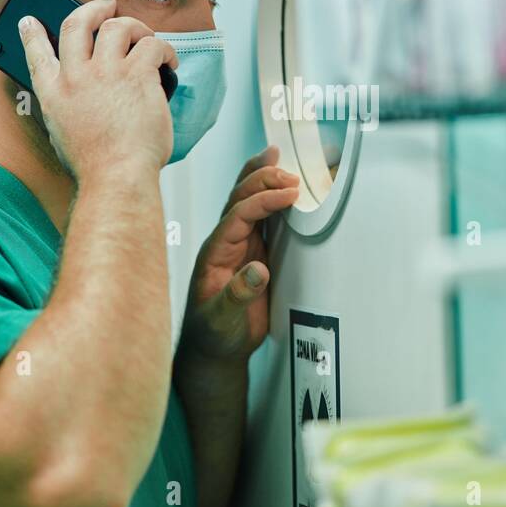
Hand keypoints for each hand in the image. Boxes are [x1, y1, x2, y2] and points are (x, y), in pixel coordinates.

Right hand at [17, 0, 178, 176]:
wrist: (115, 176)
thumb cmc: (95, 165)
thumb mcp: (63, 133)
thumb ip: (67, 108)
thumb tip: (82, 98)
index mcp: (53, 93)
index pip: (36, 53)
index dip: (31, 33)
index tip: (29, 21)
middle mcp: (76, 76)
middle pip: (78, 24)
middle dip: (94, 8)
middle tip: (107, 6)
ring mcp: (106, 73)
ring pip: (118, 26)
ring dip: (134, 26)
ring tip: (145, 37)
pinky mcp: (137, 75)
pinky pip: (152, 45)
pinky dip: (163, 49)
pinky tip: (168, 61)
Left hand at [179, 147, 299, 362]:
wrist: (214, 350)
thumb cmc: (213, 335)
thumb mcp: (223, 320)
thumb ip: (238, 295)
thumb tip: (258, 270)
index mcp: (215, 252)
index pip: (239, 215)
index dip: (263, 201)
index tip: (290, 194)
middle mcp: (224, 242)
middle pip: (240, 199)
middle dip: (263, 181)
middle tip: (291, 174)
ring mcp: (238, 245)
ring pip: (246, 201)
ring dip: (261, 178)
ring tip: (277, 156)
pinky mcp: (252, 252)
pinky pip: (259, 217)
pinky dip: (269, 197)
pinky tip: (280, 186)